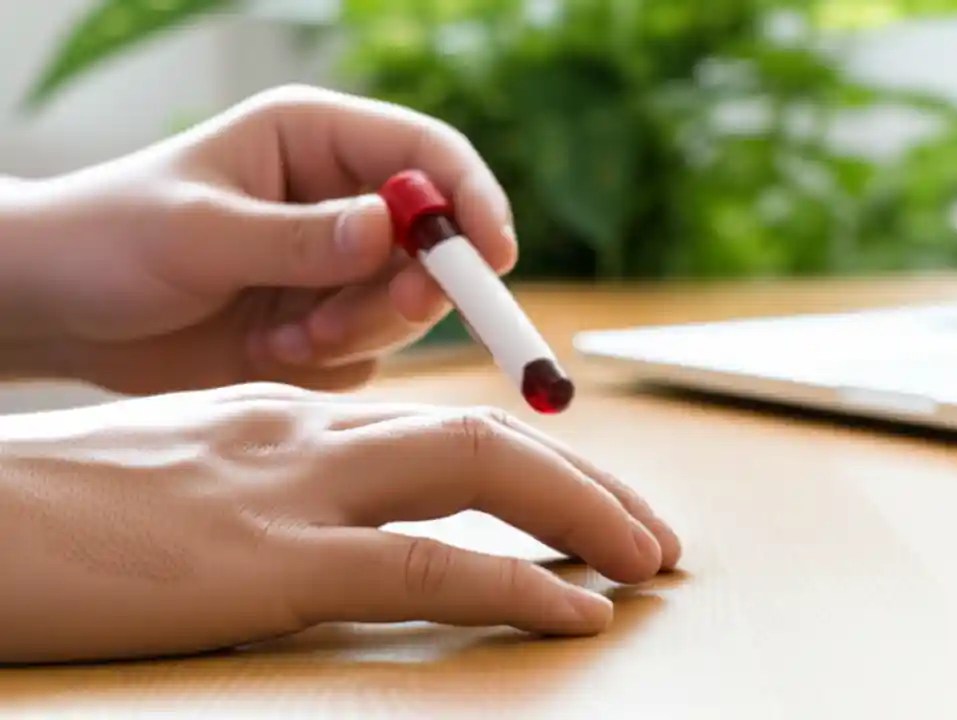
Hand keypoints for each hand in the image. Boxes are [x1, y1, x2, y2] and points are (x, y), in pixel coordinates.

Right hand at [0, 383, 680, 663]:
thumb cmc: (56, 509)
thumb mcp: (184, 477)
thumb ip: (271, 484)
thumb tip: (343, 523)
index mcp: (290, 417)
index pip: (446, 426)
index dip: (538, 463)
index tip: (592, 503)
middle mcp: (308, 434)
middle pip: (488, 437)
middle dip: (590, 485)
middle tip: (657, 535)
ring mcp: (294, 492)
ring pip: (480, 478)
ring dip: (585, 519)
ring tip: (650, 562)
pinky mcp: (268, 564)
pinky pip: (428, 564)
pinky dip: (518, 585)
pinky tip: (577, 615)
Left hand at [2, 85, 512, 392]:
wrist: (59, 312)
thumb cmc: (110, 239)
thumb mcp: (200, 233)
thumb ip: (300, 238)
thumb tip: (392, 231)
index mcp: (317, 140)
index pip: (428, 156)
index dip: (472, 202)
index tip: (494, 259)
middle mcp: (342, 200)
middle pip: (436, 244)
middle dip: (411, 291)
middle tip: (354, 320)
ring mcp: (337, 267)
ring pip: (407, 308)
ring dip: (355, 332)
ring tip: (279, 337)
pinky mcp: (326, 323)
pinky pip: (370, 355)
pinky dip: (328, 364)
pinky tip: (262, 351)